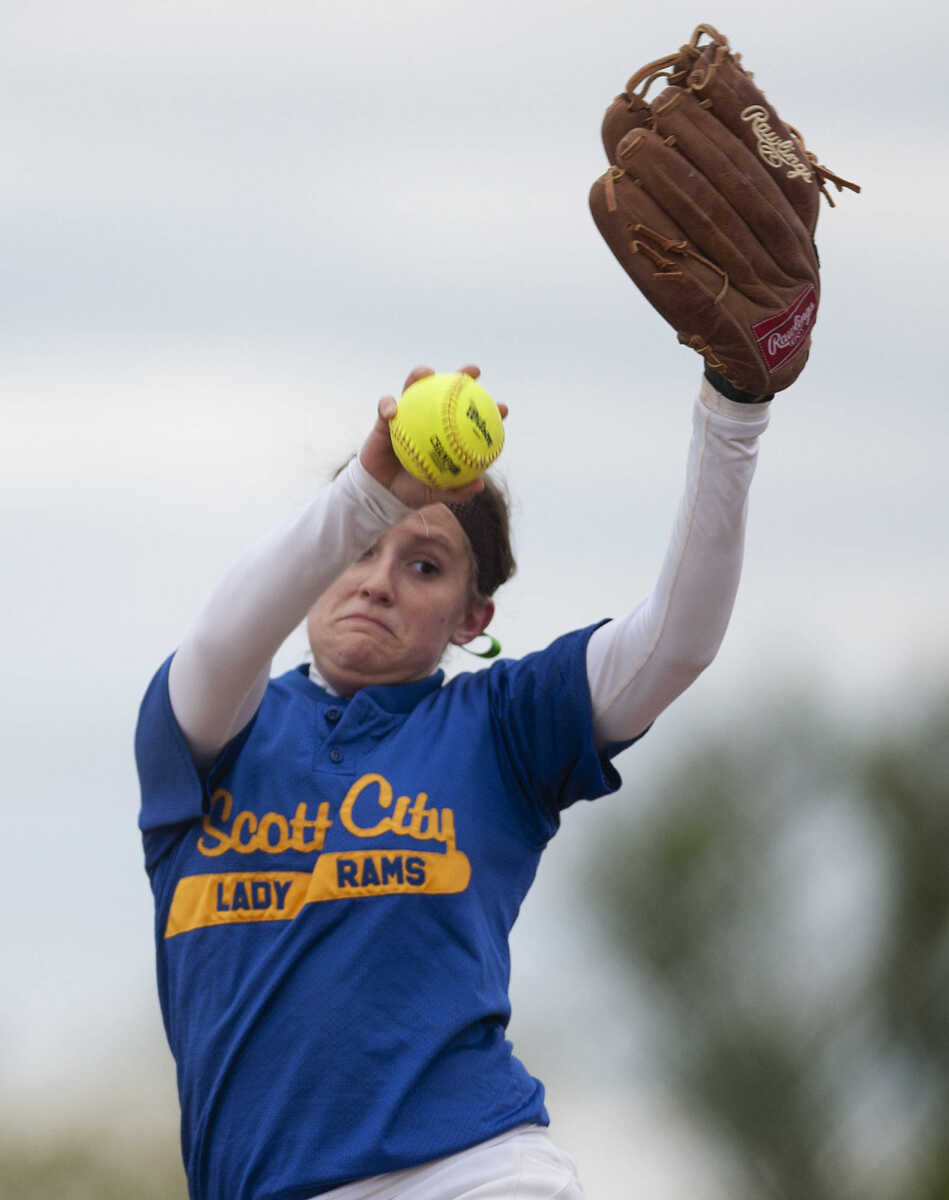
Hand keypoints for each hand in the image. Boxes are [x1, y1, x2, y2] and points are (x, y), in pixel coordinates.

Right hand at [359, 364, 508, 507]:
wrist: (382, 493)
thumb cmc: (412, 490)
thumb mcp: (435, 493)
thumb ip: (456, 490)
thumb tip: (479, 485)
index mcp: (444, 435)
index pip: (468, 419)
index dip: (488, 410)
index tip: (503, 409)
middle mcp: (428, 420)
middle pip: (445, 392)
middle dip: (461, 377)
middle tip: (472, 371)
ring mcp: (407, 416)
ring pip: (413, 388)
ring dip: (419, 376)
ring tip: (426, 373)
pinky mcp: (385, 420)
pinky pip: (385, 407)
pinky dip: (388, 406)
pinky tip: (392, 412)